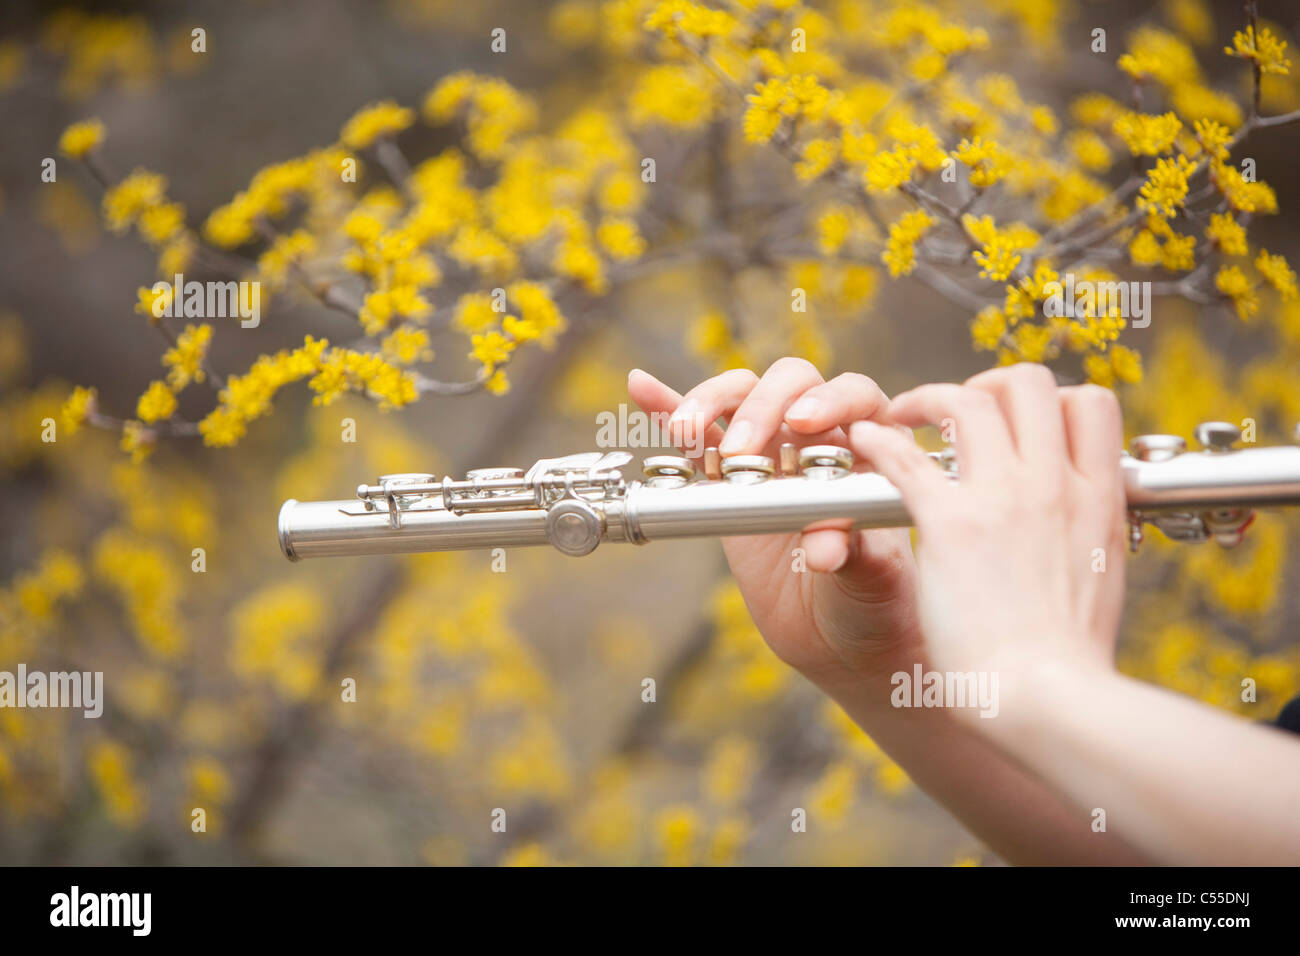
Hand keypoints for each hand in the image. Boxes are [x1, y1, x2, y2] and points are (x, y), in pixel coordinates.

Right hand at [628, 359, 921, 687]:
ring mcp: (771, 454)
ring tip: (686, 432)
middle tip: (739, 451)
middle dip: (761, 405)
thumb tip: (824, 545)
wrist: (839, 639)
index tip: (802, 424)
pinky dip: (667, 408)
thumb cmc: (873, 602)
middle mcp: (822, 439)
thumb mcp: (874, 581)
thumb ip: (857, 555)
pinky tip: (641, 388)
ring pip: (740, 396)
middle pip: (791, 384)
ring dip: (710, 402)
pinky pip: (696, 438)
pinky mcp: (726, 480)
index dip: (831, 399)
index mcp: (872, 450)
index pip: (856, 396)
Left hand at [848, 364, 1127, 705]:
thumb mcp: (1103, 579)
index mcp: (1097, 498)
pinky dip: (878, 440)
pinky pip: (904, 456)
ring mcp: (1003, 499)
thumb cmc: (1070, 659)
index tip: (1017, 421)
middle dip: (985, 383)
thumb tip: (1078, 529)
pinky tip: (864, 443)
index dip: (1050, 397)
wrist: (1051, 698)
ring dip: (924, 399)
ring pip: (965, 402)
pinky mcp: (950, 524)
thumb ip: (1088, 538)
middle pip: (1026, 383)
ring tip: (900, 419)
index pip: (1090, 403)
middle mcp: (1054, 485)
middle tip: (952, 410)